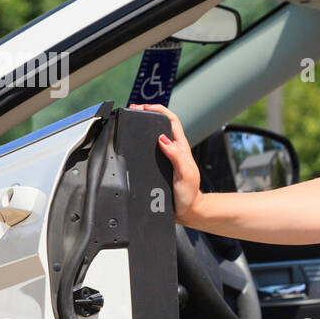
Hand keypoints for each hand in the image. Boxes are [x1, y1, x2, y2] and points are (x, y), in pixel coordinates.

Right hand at [129, 103, 200, 223]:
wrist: (188, 210)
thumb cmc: (189, 193)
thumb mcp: (184, 173)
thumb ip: (176, 156)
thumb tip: (163, 139)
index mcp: (180, 148)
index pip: (171, 121)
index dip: (159, 110)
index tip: (144, 107)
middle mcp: (173, 150)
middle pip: (160, 125)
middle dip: (147, 114)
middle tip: (132, 110)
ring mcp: (166, 157)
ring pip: (154, 136)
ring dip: (143, 127)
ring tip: (129, 121)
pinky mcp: (159, 166)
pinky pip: (149, 150)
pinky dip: (140, 143)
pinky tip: (132, 143)